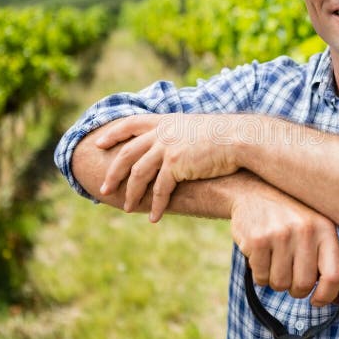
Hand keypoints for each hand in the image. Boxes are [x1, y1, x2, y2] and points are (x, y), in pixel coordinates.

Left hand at [96, 113, 238, 221]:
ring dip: (131, 194)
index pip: (130, 124)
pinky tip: (153, 217)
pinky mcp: (176, 165)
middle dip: (114, 173)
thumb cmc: (224, 135)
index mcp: (165, 121)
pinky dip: (155, 205)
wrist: (239, 138)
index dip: (113, 134)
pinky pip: (160, 189)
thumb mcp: (196, 127)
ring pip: (139, 174)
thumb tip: (177, 143)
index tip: (100, 143)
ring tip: (127, 208)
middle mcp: (162, 133)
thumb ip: (180, 133)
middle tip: (104, 189)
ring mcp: (167, 148)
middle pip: (127, 154)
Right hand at [230, 178, 338, 306]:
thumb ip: (327, 259)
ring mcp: (280, 234)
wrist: (253, 191)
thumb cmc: (289, 217)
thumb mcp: (315, 228)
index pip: (335, 274)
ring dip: (275, 281)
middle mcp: (305, 230)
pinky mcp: (257, 240)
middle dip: (295, 289)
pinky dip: (259, 274)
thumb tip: (336, 299)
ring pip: (280, 284)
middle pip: (303, 284)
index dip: (327, 295)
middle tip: (289, 276)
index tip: (317, 300)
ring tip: (274, 261)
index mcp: (325, 228)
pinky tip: (261, 256)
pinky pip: (260, 278)